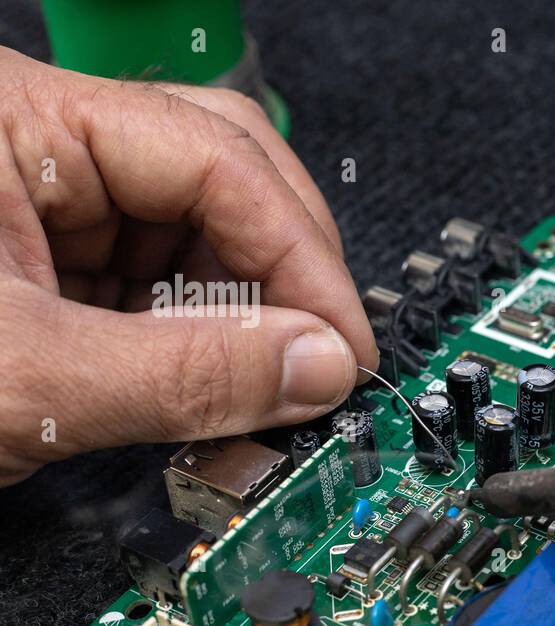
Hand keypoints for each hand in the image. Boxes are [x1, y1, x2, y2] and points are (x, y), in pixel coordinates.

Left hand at [0, 47, 377, 485]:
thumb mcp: (22, 379)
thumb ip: (185, 376)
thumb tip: (314, 369)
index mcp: (14, 121)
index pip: (214, 157)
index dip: (300, 257)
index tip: (342, 347)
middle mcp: (34, 146)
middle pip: (217, 176)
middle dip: (281, 276)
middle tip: (319, 360)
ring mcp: (39, 203)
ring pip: (191, 237)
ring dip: (243, 320)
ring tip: (260, 395)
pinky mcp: (41, 263)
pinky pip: (151, 286)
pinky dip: (194, 345)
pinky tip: (211, 392)